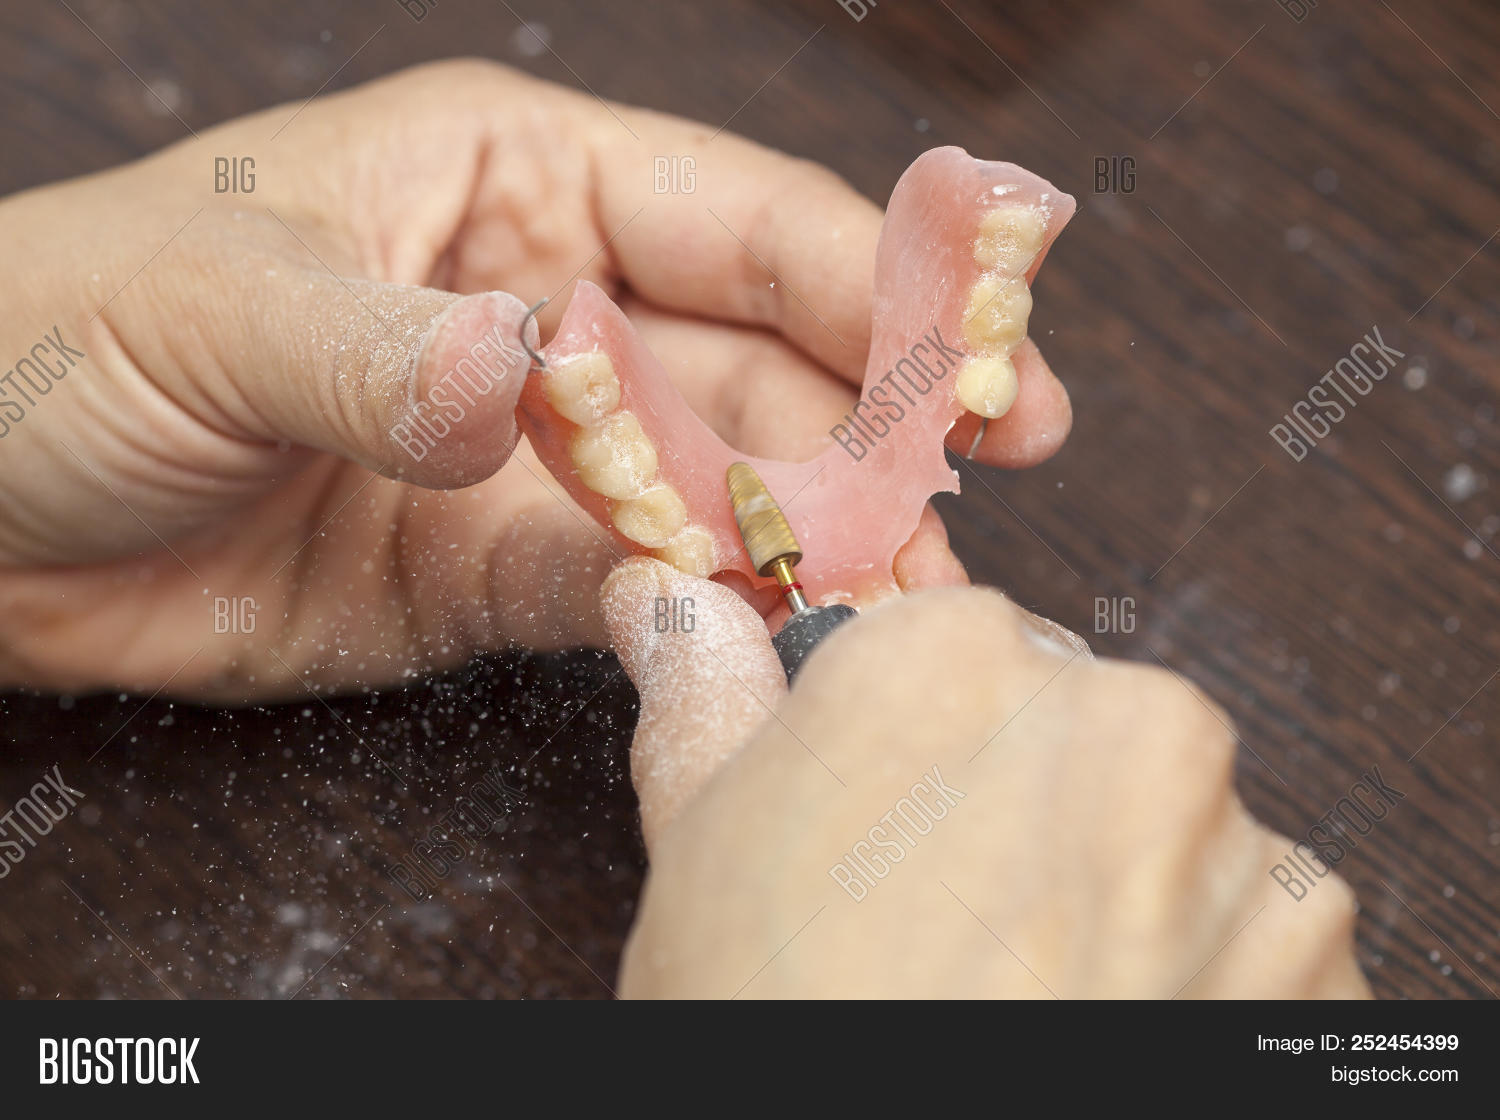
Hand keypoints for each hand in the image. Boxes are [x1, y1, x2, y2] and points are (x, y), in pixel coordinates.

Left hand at [0, 60, 1071, 699]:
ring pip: (718, 484)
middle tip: (991, 475)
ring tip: (911, 583)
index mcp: (510, 183)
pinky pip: (630, 587)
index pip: (733, 215)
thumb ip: (383, 349)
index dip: (869, 272)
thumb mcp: (217, 303)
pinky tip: (778, 633)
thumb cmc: (60, 336)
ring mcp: (535, 448)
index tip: (985, 338)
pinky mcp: (497, 568)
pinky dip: (704, 610)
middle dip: (881, 412)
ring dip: (815, 532)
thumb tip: (515, 385)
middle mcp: (550, 306)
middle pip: (762, 355)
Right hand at [602, 558, 1369, 997]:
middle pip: (1071, 728)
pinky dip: (1201, 971)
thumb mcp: (705, 853)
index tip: (896, 816)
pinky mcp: (1316, 952)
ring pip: (1167, 828)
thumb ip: (708, 697)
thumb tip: (668, 604)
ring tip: (1029, 991)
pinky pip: (1252, 927)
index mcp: (954, 659)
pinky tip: (1111, 1019)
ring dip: (1119, 891)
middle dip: (1023, 805)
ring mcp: (1231, 838)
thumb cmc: (780, 1022)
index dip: (916, 744)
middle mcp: (1115, 715)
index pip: (954, 645)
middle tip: (949, 923)